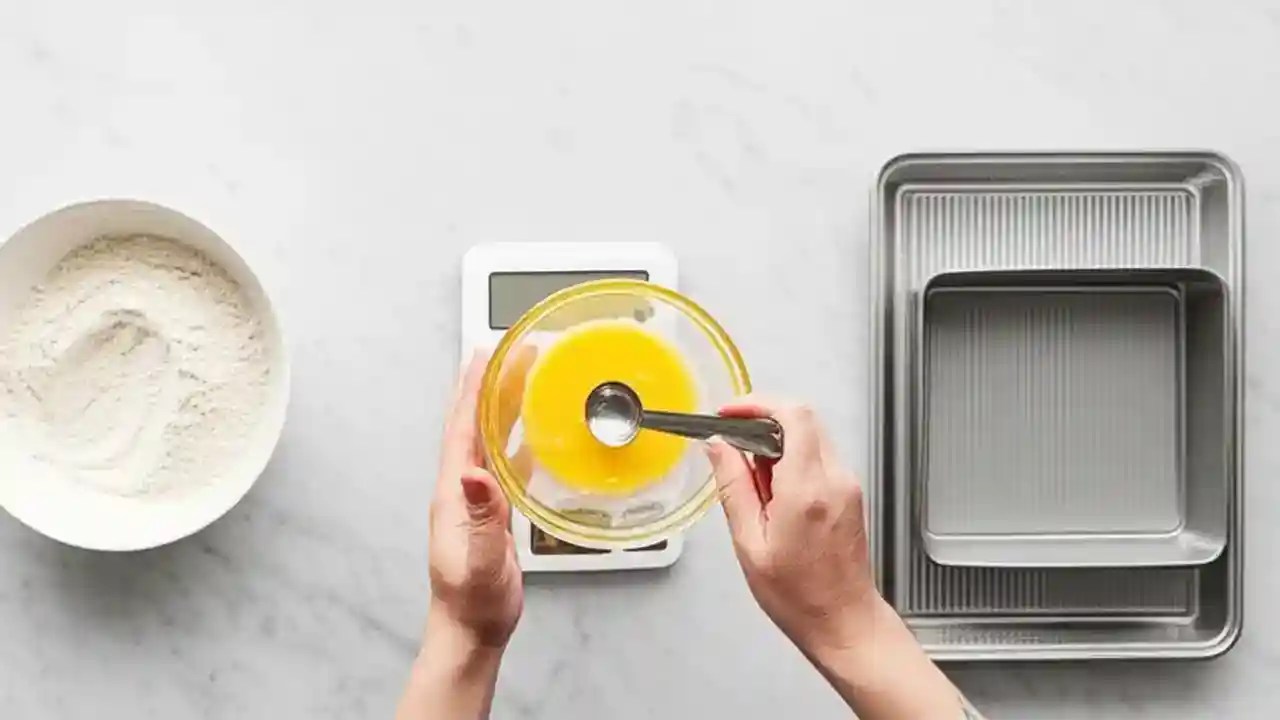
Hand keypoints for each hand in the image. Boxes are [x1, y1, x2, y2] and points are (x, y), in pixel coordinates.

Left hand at [399, 352, 530, 719]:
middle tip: (507, 351)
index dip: (472, 387)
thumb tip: (475, 474)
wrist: (471, 630)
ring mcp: (478, 499)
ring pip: (491, 439)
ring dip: (504, 407)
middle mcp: (463, 489)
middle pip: (474, 423)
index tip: (484, 353)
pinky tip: (535, 434)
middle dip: (488, 384)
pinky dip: (520, 442)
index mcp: (454, 492)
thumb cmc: (471, 601)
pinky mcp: (495, 512)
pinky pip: (508, 465)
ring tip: (523, 378)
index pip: (461, 426)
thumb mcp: (477, 559)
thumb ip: (480, 517)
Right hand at [705, 398, 875, 653]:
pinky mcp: (850, 492)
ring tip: (754, 481)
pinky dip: (792, 459)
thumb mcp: (750, 543)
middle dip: (764, 421)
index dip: (757, 404)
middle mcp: (834, 480)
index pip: (793, 416)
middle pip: (803, 418)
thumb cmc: (799, 595)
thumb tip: (717, 447)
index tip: (731, 413)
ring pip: (811, 435)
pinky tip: (774, 492)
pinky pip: (819, 456)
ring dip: (777, 442)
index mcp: (807, 490)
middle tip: (735, 445)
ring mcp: (847, 485)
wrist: (843, 621)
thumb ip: (733, 487)